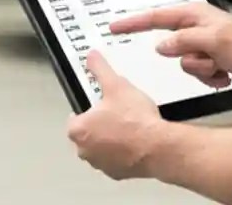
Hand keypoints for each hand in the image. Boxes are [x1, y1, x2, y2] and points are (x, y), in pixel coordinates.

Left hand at [67, 50, 165, 179]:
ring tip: (130, 125)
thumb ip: (100, 69)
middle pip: (87, 132)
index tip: (99, 104)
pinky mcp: (117, 173)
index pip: (74, 116)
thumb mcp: (116, 85)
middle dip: (100, 123)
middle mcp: (85, 151)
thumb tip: (92, 58)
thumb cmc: (135, 122)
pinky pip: (116, 159)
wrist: (157, 147)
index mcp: (79, 130)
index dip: (87, 108)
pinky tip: (138, 140)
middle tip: (117, 112)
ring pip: (102, 147)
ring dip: (111, 139)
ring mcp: (101, 164)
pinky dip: (124, 151)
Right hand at [110, 2, 231, 95]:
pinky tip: (227, 75)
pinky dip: (211, 78)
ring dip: (203, 71)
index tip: (114, 26)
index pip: (157, 16)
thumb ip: (184, 41)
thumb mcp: (213, 42)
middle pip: (173, 46)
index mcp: (196, 14)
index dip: (134, 22)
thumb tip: (161, 46)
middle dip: (190, 60)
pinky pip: (197, 73)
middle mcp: (198, 27)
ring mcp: (205, 45)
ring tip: (222, 68)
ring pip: (185, 63)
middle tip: (211, 61)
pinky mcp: (213, 60)